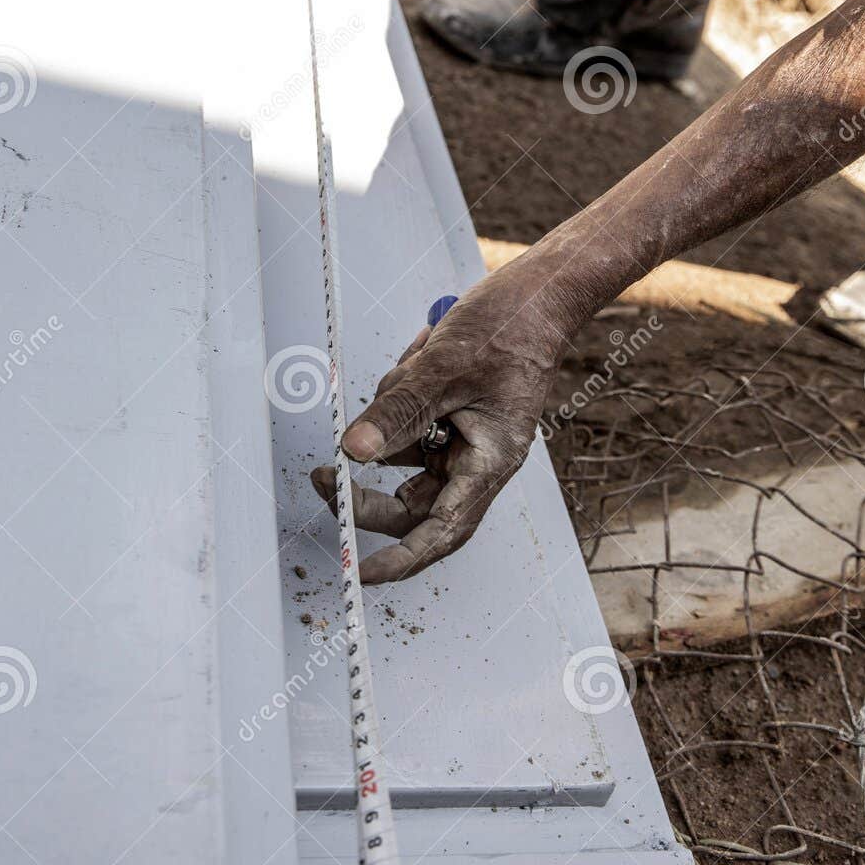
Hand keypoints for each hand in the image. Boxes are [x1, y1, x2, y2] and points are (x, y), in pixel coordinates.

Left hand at [311, 258, 579, 581]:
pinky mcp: (452, 418)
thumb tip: (352, 451)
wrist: (538, 292)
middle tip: (326, 474)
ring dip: (389, 429)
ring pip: (406, 459)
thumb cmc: (508, 327)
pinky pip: (411, 428)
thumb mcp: (442, 368)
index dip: (401, 559)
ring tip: (407, 370)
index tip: (360, 572)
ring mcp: (464, 440)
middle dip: (368, 492)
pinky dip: (399, 404)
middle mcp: (477, 461)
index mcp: (490, 463)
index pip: (441, 531)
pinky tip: (414, 362)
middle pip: (412, 504)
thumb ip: (397, 411)